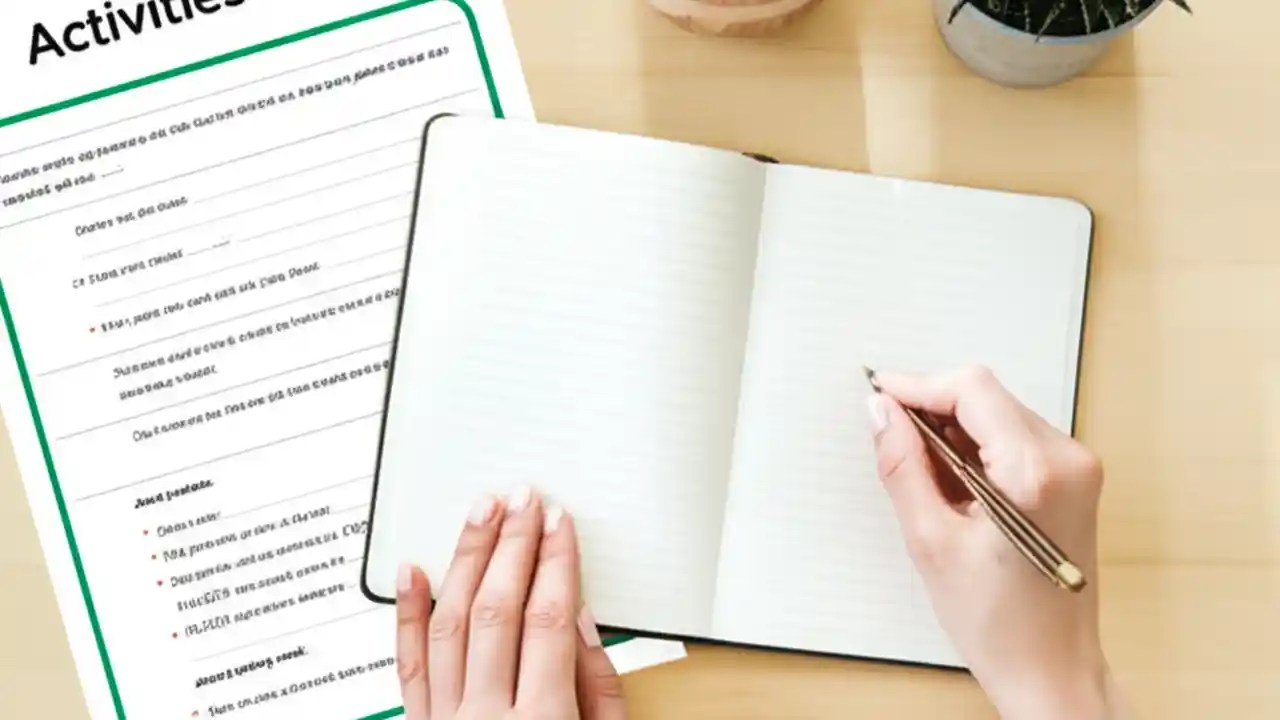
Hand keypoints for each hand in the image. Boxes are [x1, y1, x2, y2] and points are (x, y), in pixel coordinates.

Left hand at [395, 488, 626, 719]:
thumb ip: (600, 687)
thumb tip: (581, 618)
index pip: (549, 619)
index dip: (556, 562)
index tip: (560, 523)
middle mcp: (487, 719)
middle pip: (497, 610)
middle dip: (513, 545)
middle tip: (523, 502)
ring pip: (450, 624)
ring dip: (467, 560)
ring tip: (481, 515)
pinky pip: (409, 663)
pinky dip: (408, 613)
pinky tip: (413, 571)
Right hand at [867, 367, 1125, 719]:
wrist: (1052, 669)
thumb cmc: (999, 623)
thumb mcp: (931, 541)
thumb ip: (903, 465)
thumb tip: (882, 412)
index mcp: (1035, 472)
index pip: (971, 390)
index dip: (918, 386)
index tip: (880, 395)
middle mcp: (1067, 460)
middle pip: (986, 397)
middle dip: (933, 409)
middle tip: (891, 438)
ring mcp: (1077, 468)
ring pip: (998, 415)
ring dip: (953, 431)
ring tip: (924, 480)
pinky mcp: (1073, 479)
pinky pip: (1014, 439)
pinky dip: (976, 450)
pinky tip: (954, 488)